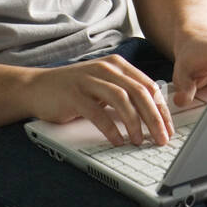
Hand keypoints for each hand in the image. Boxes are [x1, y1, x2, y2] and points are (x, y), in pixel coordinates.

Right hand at [22, 55, 175, 147]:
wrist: (37, 88)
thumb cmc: (74, 90)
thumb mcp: (103, 86)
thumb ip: (125, 93)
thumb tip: (153, 114)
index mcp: (117, 65)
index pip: (148, 85)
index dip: (161, 108)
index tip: (169, 128)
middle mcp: (106, 68)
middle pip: (139, 92)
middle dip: (154, 117)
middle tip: (161, 138)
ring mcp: (90, 79)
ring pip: (122, 99)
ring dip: (135, 122)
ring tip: (140, 140)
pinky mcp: (75, 94)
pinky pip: (98, 111)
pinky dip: (111, 128)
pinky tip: (117, 140)